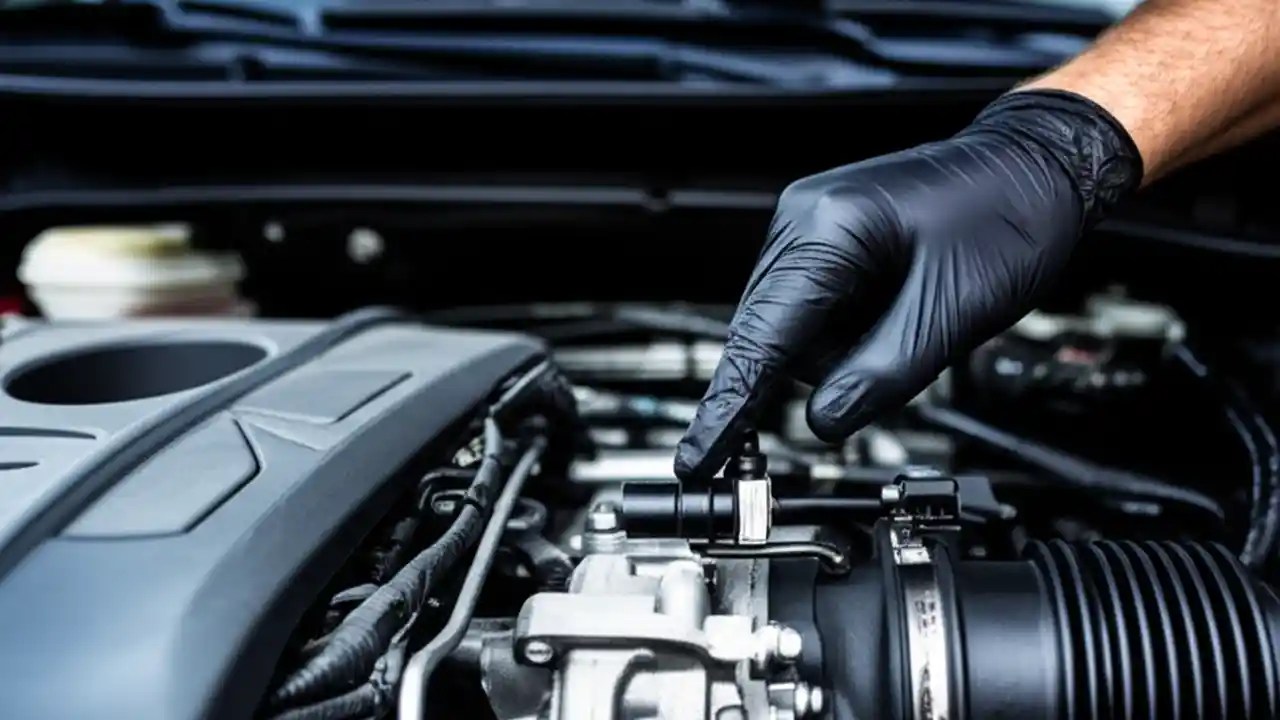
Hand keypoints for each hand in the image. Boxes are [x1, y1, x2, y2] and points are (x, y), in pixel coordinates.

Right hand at [674, 90, 1142, 480]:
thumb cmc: (1009, 216)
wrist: (1043, 165)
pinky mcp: (829, 238)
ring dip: (841, 352)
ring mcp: (811, 225)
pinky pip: (817, 309)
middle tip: (875, 375)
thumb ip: (879, 376)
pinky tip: (898, 313)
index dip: (728, 409)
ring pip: (794, 328)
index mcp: (826, 229)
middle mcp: (803, 220)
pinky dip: (851, 332)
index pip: (761, 338)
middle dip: (815, 373)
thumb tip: (824, 425)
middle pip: (770, 334)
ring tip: (912, 321)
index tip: (698, 459)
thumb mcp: (951, 312)